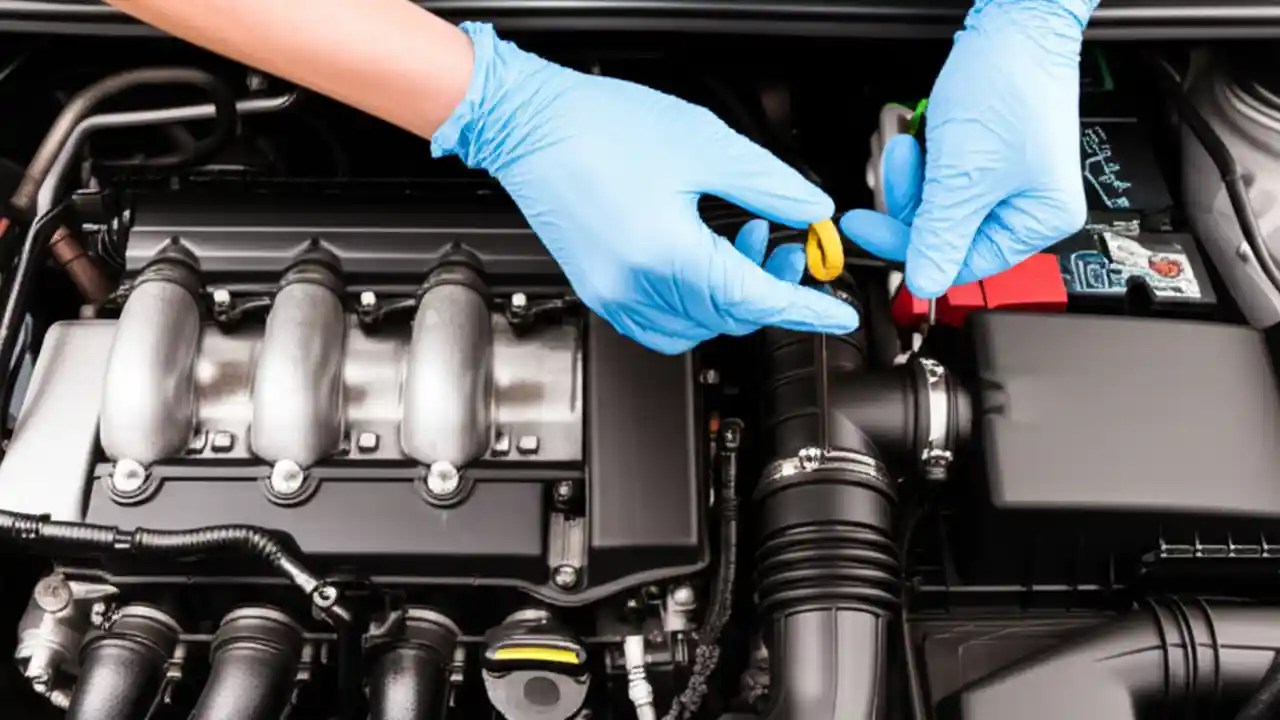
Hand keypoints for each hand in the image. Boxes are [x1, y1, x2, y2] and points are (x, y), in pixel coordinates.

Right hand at [431, 22, 857, 353]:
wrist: (529, 123)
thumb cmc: (599, 126)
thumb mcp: (705, 144)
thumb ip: (768, 185)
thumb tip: (813, 210)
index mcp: (665, 252)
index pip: (754, 299)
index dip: (804, 309)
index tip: (837, 315)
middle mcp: (634, 285)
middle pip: (727, 317)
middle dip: (768, 288)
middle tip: (787, 247)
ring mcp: (612, 293)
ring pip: (696, 325)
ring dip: (731, 295)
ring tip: (740, 241)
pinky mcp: (599, 289)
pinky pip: (660, 321)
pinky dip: (695, 303)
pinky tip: (703, 261)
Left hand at [840, 0, 1097, 298]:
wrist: (1015, 22)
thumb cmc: (1008, 83)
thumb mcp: (964, 173)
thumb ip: (941, 235)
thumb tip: (925, 283)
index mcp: (1039, 220)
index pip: (963, 262)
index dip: (912, 248)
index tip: (869, 229)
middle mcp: (1028, 205)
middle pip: (945, 231)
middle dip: (910, 199)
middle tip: (894, 166)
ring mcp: (1006, 179)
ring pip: (936, 202)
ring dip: (910, 177)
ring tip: (906, 144)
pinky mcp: (986, 156)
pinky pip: (941, 176)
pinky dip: (921, 160)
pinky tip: (916, 138)